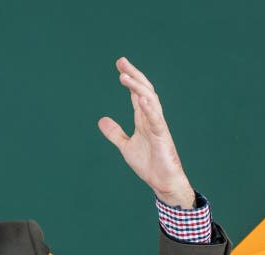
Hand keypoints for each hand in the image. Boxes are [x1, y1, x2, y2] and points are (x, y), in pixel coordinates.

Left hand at [98, 57, 194, 207]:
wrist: (162, 182)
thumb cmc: (149, 164)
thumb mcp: (125, 146)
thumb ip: (115, 133)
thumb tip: (101, 120)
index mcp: (144, 120)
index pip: (136, 94)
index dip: (129, 79)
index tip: (120, 64)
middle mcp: (152, 119)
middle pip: (144, 91)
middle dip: (133, 76)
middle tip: (121, 61)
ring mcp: (158, 127)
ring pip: (150, 102)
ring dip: (137, 88)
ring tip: (125, 76)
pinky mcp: (162, 138)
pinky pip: (156, 121)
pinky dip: (149, 109)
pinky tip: (141, 98)